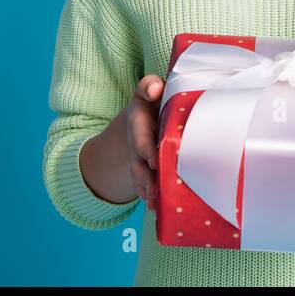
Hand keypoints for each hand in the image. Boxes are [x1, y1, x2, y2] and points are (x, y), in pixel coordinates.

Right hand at [125, 74, 164, 207]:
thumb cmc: (152, 103)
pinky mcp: (146, 172)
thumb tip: (155, 88)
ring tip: (156, 203)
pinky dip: (150, 199)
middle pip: (138, 164)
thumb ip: (148, 86)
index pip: (140, 137)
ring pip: (141, 179)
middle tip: (156, 190)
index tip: (154, 161)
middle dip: (146, 178)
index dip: (146, 150)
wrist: (140, 119)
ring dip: (148, 192)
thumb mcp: (146, 92)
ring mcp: (139, 161)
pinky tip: (157, 209)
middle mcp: (137, 145)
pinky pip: (145, 188)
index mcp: (138, 124)